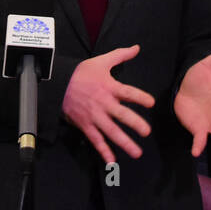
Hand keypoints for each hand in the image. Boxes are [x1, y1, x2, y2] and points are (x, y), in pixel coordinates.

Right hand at [62, 45, 155, 163]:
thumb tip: (137, 48)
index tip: (151, 103)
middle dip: (135, 124)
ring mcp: (94, 116)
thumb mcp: (101, 61)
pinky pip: (96, 140)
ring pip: (111, 131)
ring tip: (137, 153)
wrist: (59, 84)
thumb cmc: (82, 73)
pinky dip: (104, 151)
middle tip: (146, 132)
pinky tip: (112, 161)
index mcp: (109, 87)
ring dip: (124, 143)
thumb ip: (121, 55)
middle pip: (121, 115)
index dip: (140, 97)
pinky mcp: (86, 125)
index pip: (127, 93)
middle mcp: (104, 103)